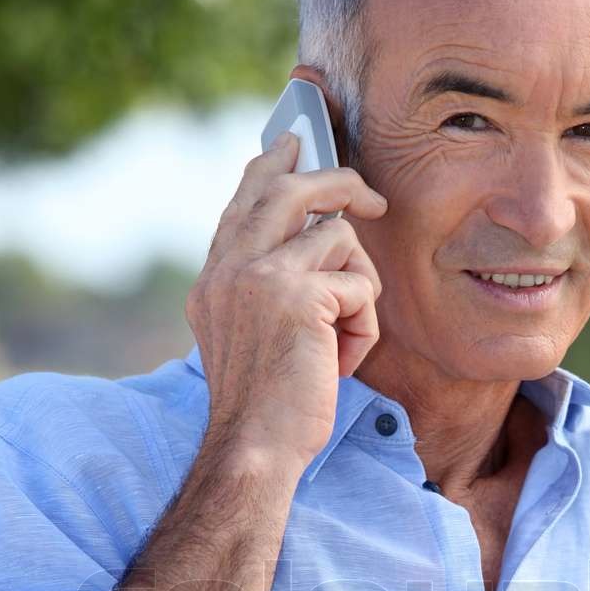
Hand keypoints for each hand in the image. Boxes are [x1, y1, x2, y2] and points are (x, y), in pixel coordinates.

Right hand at [185, 131, 387, 475]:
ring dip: (360, 290)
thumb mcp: (253, 337)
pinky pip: (358, 287)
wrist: (254, 448)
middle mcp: (229, 268)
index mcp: (215, 277)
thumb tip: (318, 238)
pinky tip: (342, 363)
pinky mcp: (296, 297)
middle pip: (290, 188)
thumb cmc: (266, 407)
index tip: (295, 142)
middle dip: (340, 183)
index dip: (274, 165)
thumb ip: (266, 288)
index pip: (245, 198)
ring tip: (344, 338)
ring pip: (339, 237)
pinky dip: (364, 329)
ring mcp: (258, 278)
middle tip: (374, 200)